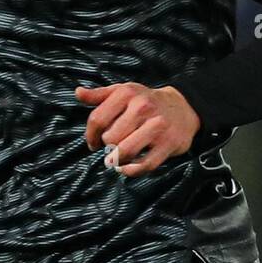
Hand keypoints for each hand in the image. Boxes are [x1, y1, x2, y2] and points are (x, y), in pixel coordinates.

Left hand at [76, 82, 201, 176]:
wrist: (183, 108)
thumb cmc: (146, 101)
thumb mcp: (123, 92)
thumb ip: (99, 95)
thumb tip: (78, 93)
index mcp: (127, 93)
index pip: (97, 119)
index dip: (90, 135)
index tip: (93, 142)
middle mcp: (143, 107)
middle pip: (110, 138)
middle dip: (107, 146)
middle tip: (111, 147)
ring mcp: (157, 126)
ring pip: (124, 152)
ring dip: (116, 160)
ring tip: (116, 159)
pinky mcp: (168, 144)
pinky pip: (143, 165)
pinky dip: (130, 171)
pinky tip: (126, 167)